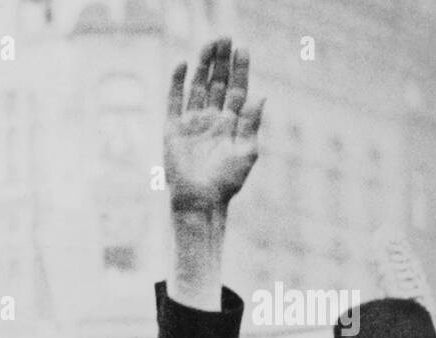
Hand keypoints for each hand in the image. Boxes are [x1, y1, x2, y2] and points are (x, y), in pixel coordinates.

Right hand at [164, 38, 263, 212]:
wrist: (200, 201)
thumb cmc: (227, 182)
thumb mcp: (247, 151)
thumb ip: (252, 122)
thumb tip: (262, 94)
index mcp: (232, 123)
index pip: (238, 88)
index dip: (240, 68)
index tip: (242, 48)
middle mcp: (212, 120)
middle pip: (217, 83)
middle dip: (221, 61)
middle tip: (224, 38)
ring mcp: (192, 123)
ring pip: (197, 87)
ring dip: (202, 66)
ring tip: (207, 44)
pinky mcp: (173, 130)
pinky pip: (174, 102)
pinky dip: (176, 83)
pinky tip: (182, 64)